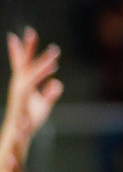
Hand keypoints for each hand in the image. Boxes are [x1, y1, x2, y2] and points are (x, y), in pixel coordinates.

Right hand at [4, 29, 62, 153]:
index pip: (25, 63)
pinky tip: (53, 70)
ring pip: (29, 76)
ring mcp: (19, 95)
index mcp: (23, 85)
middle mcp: (19, 87)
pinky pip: (33, 86)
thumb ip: (49, 93)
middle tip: (30, 31)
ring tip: (54, 53)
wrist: (16, 140)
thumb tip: (56, 83)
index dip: (26, 49)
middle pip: (24, 65)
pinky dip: (42, 79)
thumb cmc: (28, 123)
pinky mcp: (23, 104)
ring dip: (41, 64)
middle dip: (27, 49)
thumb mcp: (42, 106)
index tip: (28, 32)